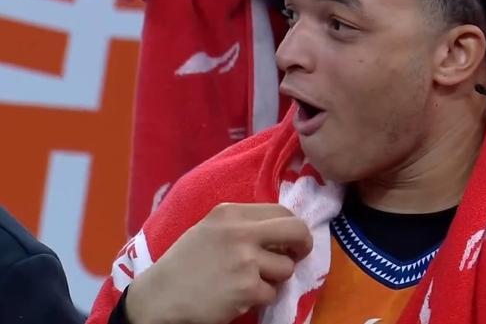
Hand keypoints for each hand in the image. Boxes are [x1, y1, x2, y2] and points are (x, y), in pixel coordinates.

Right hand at [125, 203, 312, 323]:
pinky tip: (239, 295)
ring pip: (286, 268)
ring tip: (251, 280)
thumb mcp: (210, 229)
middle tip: (299, 254)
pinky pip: (272, 293)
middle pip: (296, 230)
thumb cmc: (185, 262)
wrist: (160, 296)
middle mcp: (240, 232)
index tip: (291, 239)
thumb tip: (280, 231)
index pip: (281, 210)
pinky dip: (260, 298)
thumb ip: (242, 225)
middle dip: (303, 244)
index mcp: (230, 213)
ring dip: (275, 278)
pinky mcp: (247, 288)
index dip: (292, 226)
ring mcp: (245, 260)